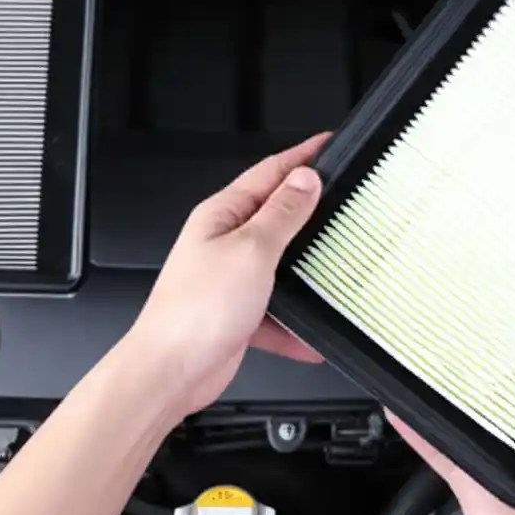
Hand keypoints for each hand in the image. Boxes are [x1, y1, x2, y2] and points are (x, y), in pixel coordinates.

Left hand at [126, 133, 328, 416]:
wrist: (171, 371)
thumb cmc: (195, 311)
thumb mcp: (250, 250)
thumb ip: (281, 215)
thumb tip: (304, 180)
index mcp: (221, 215)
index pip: (268, 172)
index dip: (300, 156)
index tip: (327, 144)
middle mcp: (223, 242)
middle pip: (275, 216)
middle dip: (309, 212)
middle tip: (343, 201)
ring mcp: (230, 279)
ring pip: (279, 266)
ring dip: (305, 273)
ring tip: (335, 268)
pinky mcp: (237, 314)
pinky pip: (276, 312)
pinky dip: (295, 325)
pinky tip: (312, 337)